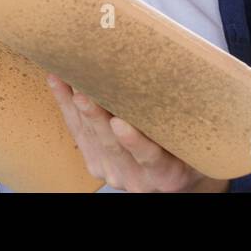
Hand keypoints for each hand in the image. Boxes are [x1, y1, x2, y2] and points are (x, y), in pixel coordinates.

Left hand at [47, 74, 229, 192]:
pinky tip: (57, 82)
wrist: (176, 174)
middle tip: (86, 95)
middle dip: (96, 119)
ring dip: (78, 110)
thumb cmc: (188, 148)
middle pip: (114, 147)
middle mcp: (138, 179)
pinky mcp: (96, 164)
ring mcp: (114, 173)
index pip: (151, 159)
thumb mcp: (193, 141)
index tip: (121, 124)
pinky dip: (66, 106)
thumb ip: (182, 118)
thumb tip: (181, 72)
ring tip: (70, 84)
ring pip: (92, 140)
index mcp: (167, 174)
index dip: (135, 143)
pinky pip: (78, 135)